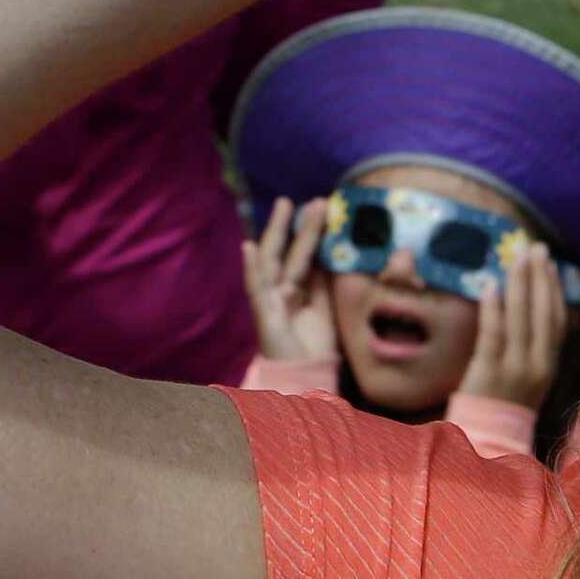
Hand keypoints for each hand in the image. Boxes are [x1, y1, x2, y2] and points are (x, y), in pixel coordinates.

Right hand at [241, 197, 339, 362]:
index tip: (327, 209)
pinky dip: (252, 267)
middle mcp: (281, 291)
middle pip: (291, 251)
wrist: (304, 379)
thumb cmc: (314, 347)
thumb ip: (324, 284)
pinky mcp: (264, 314)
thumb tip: (330, 255)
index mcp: (298, 290)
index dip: (314, 233)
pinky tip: (249, 247)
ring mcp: (270, 300)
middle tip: (316, 199)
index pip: (306, 255)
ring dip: (280, 233)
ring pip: (276, 260)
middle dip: (301, 226)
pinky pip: (256, 287)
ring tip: (287, 205)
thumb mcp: (326, 308)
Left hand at [458, 242, 567, 412]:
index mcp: (550, 363)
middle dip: (539, 277)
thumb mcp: (530, 377)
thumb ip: (534, 347)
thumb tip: (533, 311)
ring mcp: (514, 368)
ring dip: (519, 285)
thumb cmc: (506, 405)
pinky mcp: (489, 372)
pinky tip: (491, 286)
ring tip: (516, 258)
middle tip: (534, 248)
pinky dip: (494, 310)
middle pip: (541, 312)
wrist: (489, 441)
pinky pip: (493, 335)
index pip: (556, 318)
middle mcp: (538, 363)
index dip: (553, 288)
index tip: (549, 263)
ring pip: (520, 319)